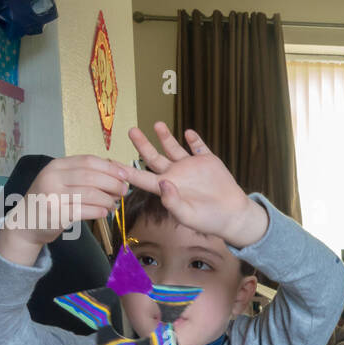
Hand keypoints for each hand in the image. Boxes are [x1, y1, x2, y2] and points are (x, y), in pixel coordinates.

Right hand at [4, 155, 129, 244]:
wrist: (25, 223)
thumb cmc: (49, 200)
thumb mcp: (61, 181)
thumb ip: (83, 174)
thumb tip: (116, 173)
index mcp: (56, 166)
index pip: (88, 161)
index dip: (110, 167)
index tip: (125, 174)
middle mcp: (52, 178)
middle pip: (91, 176)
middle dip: (113, 183)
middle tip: (124, 191)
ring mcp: (53, 196)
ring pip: (91, 194)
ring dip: (108, 200)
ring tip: (113, 204)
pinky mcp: (56, 214)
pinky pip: (85, 210)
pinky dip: (99, 211)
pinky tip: (104, 212)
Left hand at [124, 122, 267, 247]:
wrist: (232, 215)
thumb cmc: (208, 220)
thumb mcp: (188, 216)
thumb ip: (173, 202)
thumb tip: (163, 183)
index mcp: (167, 188)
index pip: (141, 178)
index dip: (126, 171)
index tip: (111, 163)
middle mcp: (176, 175)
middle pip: (153, 157)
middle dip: (142, 144)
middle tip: (131, 130)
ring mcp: (191, 166)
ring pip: (173, 148)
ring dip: (165, 136)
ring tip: (157, 124)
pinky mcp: (207, 161)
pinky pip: (198, 146)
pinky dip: (194, 139)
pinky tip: (188, 133)